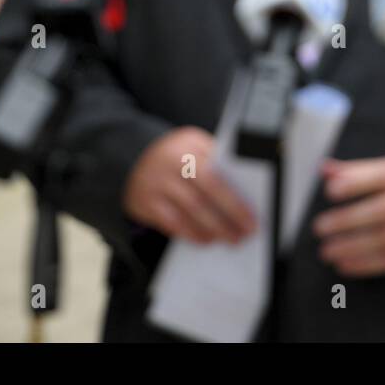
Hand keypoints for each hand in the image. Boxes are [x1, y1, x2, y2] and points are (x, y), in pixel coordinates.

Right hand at [122, 127, 256, 243]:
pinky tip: (206, 239)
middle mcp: (171, 163)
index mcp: (189, 145)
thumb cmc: (175, 154)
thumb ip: (215, 162)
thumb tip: (244, 192)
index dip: (236, 199)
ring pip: (190, 211)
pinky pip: (172, 223)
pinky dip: (191, 233)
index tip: (253, 216)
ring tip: (230, 238)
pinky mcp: (145, 202)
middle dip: (229, 217)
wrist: (132, 156)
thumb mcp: (193, 145)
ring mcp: (156, 183)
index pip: (217, 175)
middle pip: (205, 195)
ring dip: (213, 229)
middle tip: (245, 233)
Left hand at [312, 155, 384, 276]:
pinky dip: (369, 264)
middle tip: (320, 227)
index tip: (331, 190)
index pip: (383, 176)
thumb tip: (325, 168)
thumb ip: (360, 169)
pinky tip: (346, 264)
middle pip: (382, 210)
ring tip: (328, 250)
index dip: (357, 183)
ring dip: (354, 246)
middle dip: (349, 220)